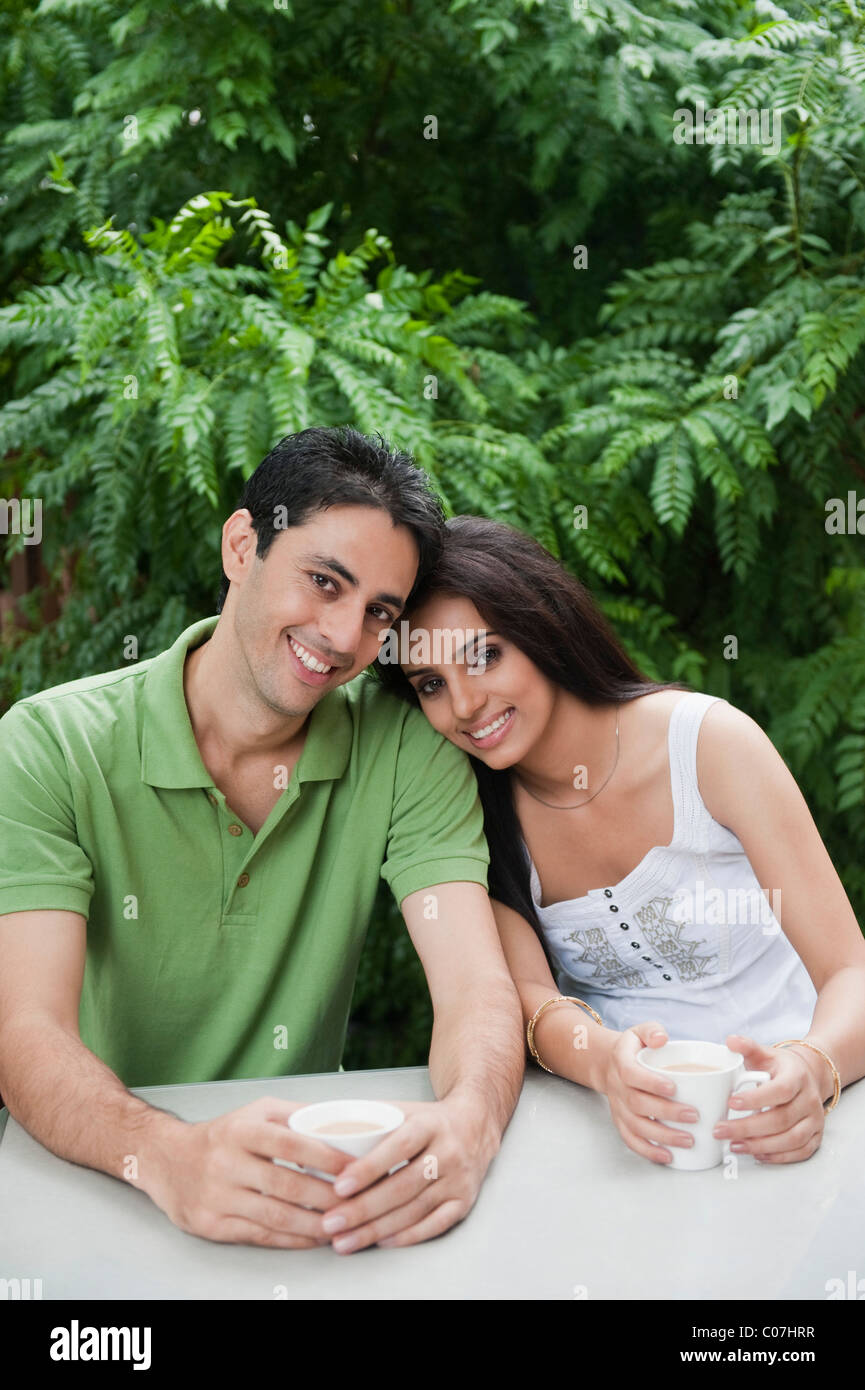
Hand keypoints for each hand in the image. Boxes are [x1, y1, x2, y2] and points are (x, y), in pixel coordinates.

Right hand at [141, 1096, 351, 1246]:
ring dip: (313, 1225)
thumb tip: (341, 1119)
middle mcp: (226, 1163)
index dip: (326, 1158)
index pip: (291, 1144)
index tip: (354, 1169)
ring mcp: (217, 1197)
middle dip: (327, 1198)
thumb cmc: (223, 1134)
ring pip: (275, 1217)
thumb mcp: (255, 1112)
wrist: (166, 1159)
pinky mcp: (211, 1224)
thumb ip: (296, 1115)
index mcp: (241, 1131)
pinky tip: (312, 1238)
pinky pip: (259, 1236)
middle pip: (287, 1186)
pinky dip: (291, 1240)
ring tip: (340, 1225)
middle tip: (356, 1203)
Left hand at [318, 1096, 500, 1252]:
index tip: (339, 1186)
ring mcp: (458, 1179)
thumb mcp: (401, 1109)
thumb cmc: (426, 1120)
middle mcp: (447, 1151)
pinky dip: (407, 1236)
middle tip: (331, 1223)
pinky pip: (434, 1224)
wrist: (476, 1124)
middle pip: (403, 1186)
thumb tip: (312, 1123)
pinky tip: (382, 1241)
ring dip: (377, 1229)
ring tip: (344, 1240)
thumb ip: (366, 1119)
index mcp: (428, 1124)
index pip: (397, 1147)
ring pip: (415, 1210)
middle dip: (363, 1209)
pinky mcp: (464, 1201)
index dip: (368, 1168)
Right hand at [603, 1020, 702, 1164]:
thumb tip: (662, 1038)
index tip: (674, 1088)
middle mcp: (617, 1087)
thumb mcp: (640, 1031)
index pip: (631, 1074)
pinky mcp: (621, 1121)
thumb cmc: (632, 1048)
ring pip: (636, 1126)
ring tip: (688, 1140)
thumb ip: (652, 1031)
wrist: (608, 1064)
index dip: (651, 1083)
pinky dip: (648, 1151)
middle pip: (637, 1104)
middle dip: (666, 1112)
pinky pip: (630, 1140)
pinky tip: (667, 1156)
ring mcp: (618, 1107)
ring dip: (662, 1136)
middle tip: (693, 1115)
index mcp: (621, 1062)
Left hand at [712, 1034, 825, 1162]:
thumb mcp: (764, 1053)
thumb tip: (730, 1040)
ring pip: (791, 1139)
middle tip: (721, 1130)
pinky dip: (778, 1157)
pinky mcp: (815, 1136)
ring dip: (760, 1145)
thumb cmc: (780, 1067)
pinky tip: (757, 1154)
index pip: (779, 1091)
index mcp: (796, 1076)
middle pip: (781, 1119)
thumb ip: (747, 1047)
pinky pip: (800, 1152)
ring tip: (734, 1145)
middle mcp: (809, 1100)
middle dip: (748, 1128)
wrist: (808, 1076)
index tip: (731, 1103)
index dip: (756, 1099)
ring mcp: (814, 1120)